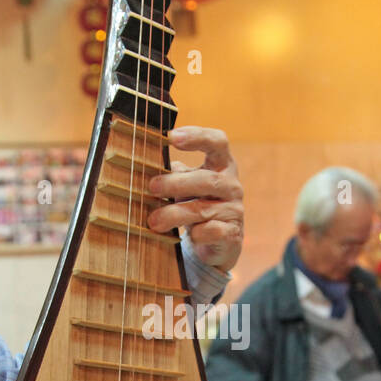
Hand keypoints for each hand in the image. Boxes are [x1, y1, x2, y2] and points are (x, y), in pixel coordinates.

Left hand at [146, 126, 243, 272]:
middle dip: (176, 183)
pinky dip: (197, 233)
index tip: (171, 137)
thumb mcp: (183, 185)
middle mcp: (232, 185)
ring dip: (174, 214)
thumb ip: (172, 172)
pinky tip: (186, 236)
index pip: (217, 142)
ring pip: (203, 209)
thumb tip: (145, 160)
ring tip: (153, 221)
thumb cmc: (193, 205)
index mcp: (221, 165)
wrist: (212, 243)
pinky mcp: (232, 234)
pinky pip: (212, 231)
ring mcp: (234, 210)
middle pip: (207, 179)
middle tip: (152, 187)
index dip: (197, 136)